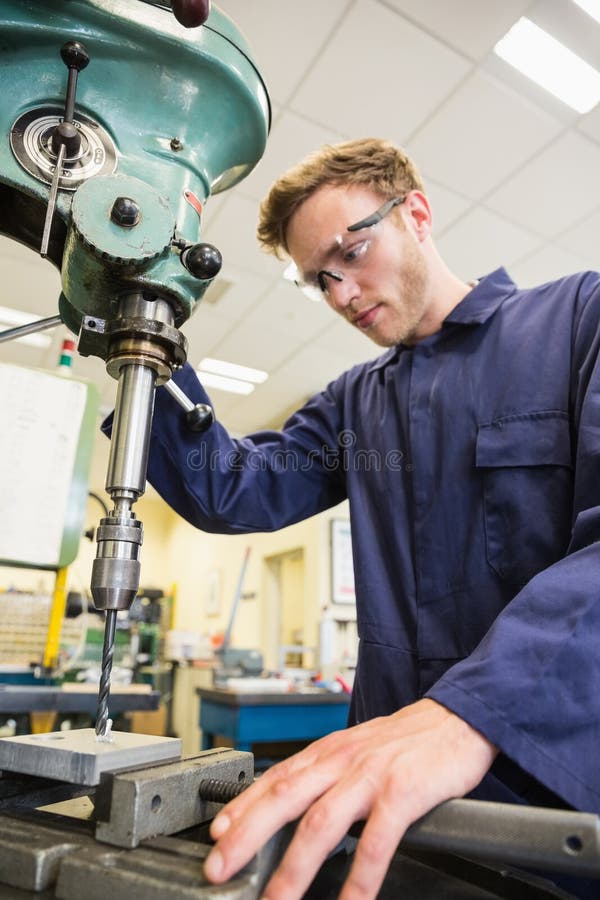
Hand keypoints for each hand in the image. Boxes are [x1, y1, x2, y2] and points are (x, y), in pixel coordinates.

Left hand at [203, 698, 497, 898]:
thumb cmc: (407, 740)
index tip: (215, 836)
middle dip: (246, 836)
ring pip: (321, 824)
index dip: (241, 808)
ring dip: (293, 869)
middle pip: (284, 799)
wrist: (458, 717)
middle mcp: (343, 760)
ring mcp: (372, 776)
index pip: (275, 779)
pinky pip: (376, 842)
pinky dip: (360, 877)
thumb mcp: (358, 748)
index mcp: (329, 751)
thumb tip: (293, 806)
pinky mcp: (403, 793)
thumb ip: (326, 774)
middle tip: (219, 868)